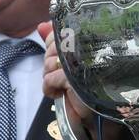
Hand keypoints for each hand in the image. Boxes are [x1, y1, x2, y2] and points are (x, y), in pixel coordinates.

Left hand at [39, 20, 121, 139]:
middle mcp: (84, 50)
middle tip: (61, 74)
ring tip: (62, 84)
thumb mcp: (68, 60)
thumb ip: (56, 41)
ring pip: (48, 64)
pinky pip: (49, 79)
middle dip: (50, 63)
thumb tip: (41, 26)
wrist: (97, 113)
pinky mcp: (73, 79)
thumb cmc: (85, 85)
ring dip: (50, 76)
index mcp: (85, 41)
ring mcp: (79, 64)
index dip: (52, 45)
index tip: (60, 58)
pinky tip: (60, 93)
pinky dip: (50, 88)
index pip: (58, 33)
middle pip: (51, 49)